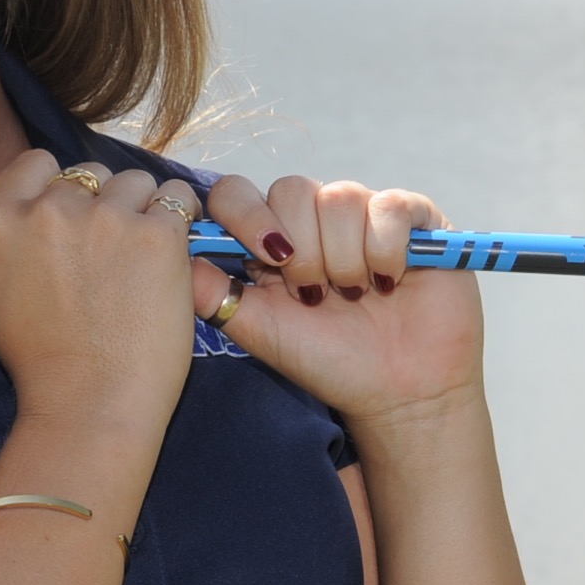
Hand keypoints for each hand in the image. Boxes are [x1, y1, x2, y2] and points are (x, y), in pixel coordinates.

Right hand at [0, 153, 205, 439]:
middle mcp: (52, 207)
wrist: (88, 403)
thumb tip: (29, 220)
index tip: (76, 214)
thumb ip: (12, 243)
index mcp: (3, 219)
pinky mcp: (158, 233)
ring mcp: (107, 217)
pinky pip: (178, 197)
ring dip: (145, 210)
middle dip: (105, 203)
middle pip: (91, 174)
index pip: (37, 164)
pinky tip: (175, 252)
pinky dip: (181, 218)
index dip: (60, 185)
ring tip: (146, 258)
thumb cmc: (42, 363)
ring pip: (137, 182)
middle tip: (113, 251)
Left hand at [198, 173, 484, 430]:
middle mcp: (315, 218)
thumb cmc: (328, 363)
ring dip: (345, 258)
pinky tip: (389, 283)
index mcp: (271, 239)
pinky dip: (385, 249)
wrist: (398, 394)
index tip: (266, 260)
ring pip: (339, 197)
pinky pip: (389, 206)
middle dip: (302, 251)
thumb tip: (171, 254)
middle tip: (317, 297)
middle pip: (290, 190)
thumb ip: (212, 293)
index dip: (246, 215)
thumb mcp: (259, 331)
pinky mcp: (413, 218)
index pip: (239, 192)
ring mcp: (364, 214)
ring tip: (355, 297)